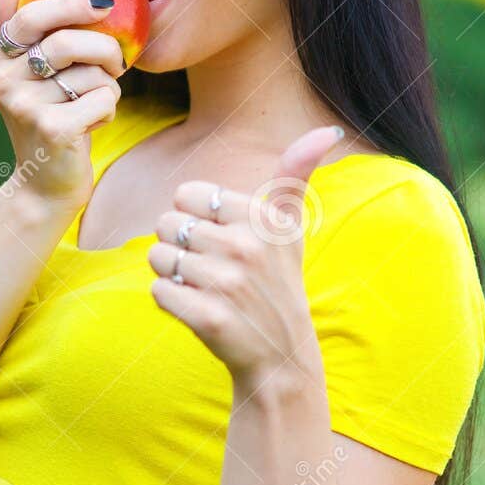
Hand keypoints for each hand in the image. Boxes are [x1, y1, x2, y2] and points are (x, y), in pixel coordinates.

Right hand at [0, 0, 125, 207]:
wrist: (44, 186)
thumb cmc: (46, 123)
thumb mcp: (27, 79)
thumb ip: (16, 34)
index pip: (32, 17)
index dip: (70, 5)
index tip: (104, 4)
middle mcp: (5, 82)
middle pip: (69, 42)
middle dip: (105, 49)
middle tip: (118, 62)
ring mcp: (26, 107)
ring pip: (92, 73)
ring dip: (108, 87)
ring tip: (95, 104)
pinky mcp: (54, 129)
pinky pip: (103, 98)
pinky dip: (109, 109)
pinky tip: (94, 124)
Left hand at [147, 124, 345, 386]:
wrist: (280, 354)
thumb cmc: (278, 282)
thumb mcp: (288, 229)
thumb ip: (294, 176)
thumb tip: (327, 131)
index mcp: (260, 218)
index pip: (186, 194)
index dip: (193, 217)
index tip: (219, 239)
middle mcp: (245, 247)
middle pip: (167, 224)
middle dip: (180, 247)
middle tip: (210, 269)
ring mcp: (226, 283)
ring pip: (157, 257)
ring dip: (172, 274)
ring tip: (204, 289)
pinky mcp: (207, 317)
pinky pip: (157, 291)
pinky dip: (170, 301)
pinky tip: (198, 309)